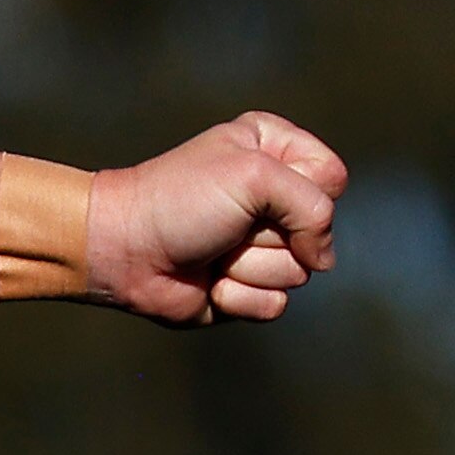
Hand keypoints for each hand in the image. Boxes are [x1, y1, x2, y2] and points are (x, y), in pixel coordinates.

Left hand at [90, 111, 346, 325]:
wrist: (123, 249)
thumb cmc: (180, 200)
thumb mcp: (252, 174)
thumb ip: (314, 206)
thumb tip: (322, 261)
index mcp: (272, 150)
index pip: (332, 176)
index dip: (300, 189)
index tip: (250, 183)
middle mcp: (272, 195)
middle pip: (321, 230)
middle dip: (269, 233)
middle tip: (224, 222)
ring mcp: (263, 244)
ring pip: (300, 273)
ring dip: (249, 265)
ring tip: (212, 249)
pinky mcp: (250, 286)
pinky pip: (275, 304)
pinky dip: (238, 295)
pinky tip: (207, 280)